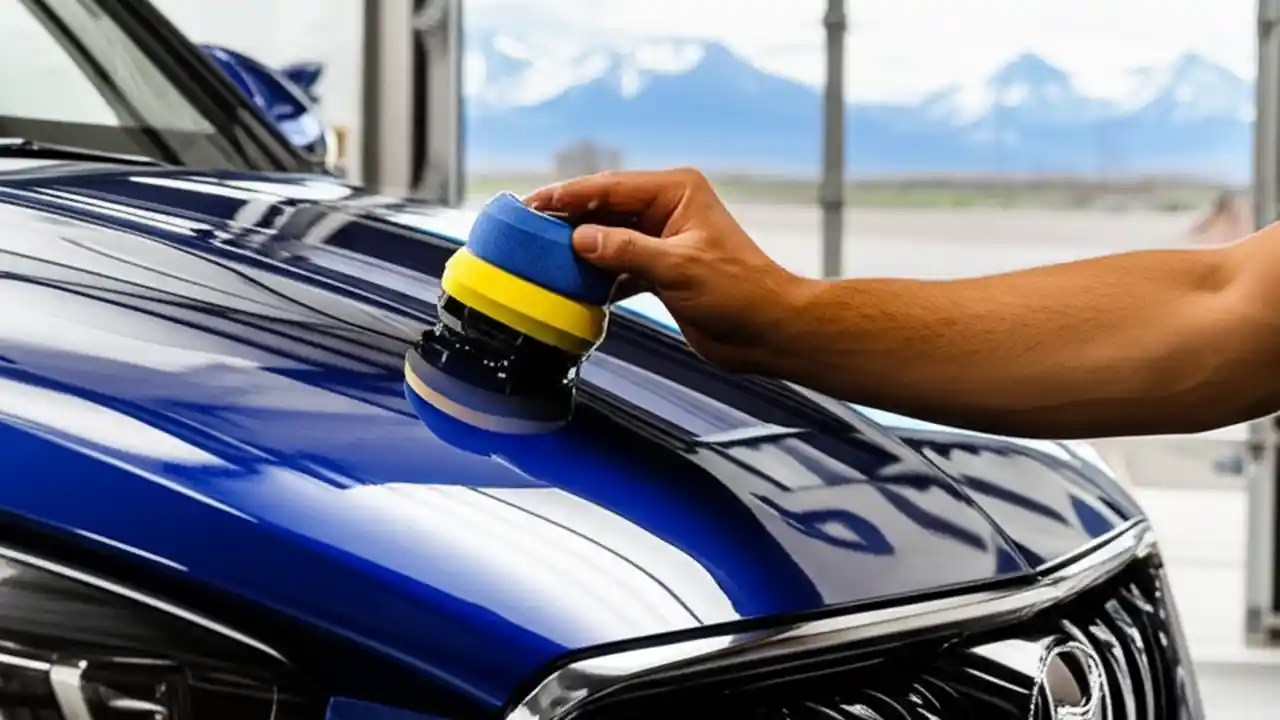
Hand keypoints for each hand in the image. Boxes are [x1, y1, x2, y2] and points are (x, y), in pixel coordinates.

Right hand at [524, 168, 812, 371]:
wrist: (769, 331)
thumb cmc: (740, 292)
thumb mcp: (678, 266)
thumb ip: (625, 250)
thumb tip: (579, 239)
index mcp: (676, 192)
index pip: (609, 187)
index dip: (568, 195)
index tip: (532, 203)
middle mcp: (667, 210)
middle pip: (603, 210)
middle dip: (567, 222)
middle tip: (524, 231)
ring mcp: (663, 241)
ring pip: (607, 239)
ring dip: (578, 252)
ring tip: (539, 259)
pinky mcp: (661, 272)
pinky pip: (617, 267)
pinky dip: (596, 277)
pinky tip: (571, 287)